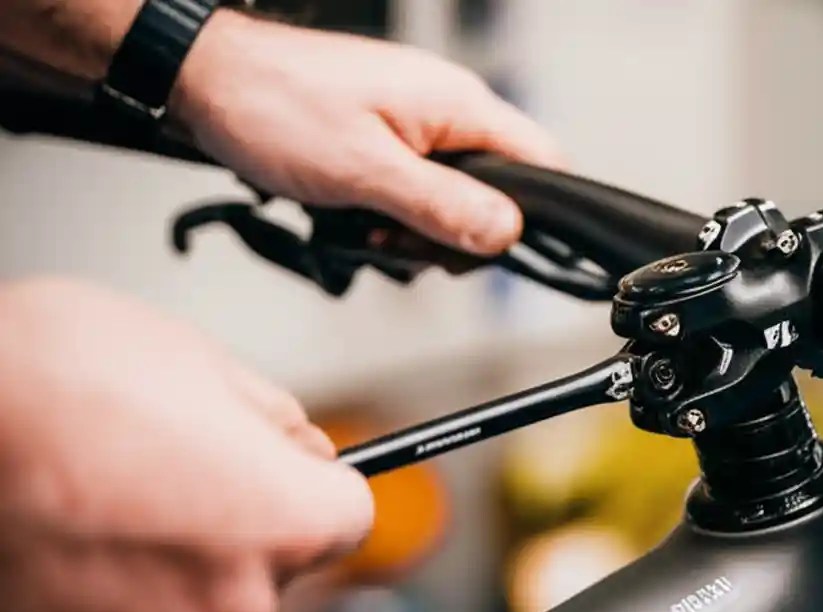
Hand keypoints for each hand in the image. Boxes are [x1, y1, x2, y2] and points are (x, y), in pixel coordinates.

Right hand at [0, 278, 372, 611]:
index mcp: (278, 523)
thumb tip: (295, 441)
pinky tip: (61, 555)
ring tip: (96, 509)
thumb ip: (268, 415)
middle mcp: (224, 606)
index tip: (282, 464)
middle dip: (235, 522)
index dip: (309, 477)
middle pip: (270, 569)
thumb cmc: (33, 381)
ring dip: (165, 574)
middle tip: (164, 468)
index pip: (346, 514)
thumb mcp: (188, 356)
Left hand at [171, 10, 563, 255]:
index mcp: (459, 106)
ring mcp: (419, 121)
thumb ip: (443, 205)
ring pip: (455, 197)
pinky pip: (417, 188)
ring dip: (415, 229)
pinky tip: (355, 218)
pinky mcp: (390, 134)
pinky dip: (392, 213)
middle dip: (453, 234)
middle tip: (399, 242)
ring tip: (365, 228)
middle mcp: (449, 109)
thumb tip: (506, 233)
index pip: (543, 162)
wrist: (206, 78)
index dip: (533, 216)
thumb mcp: (365, 172)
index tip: (485, 249)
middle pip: (498, 193)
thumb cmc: (274, 106)